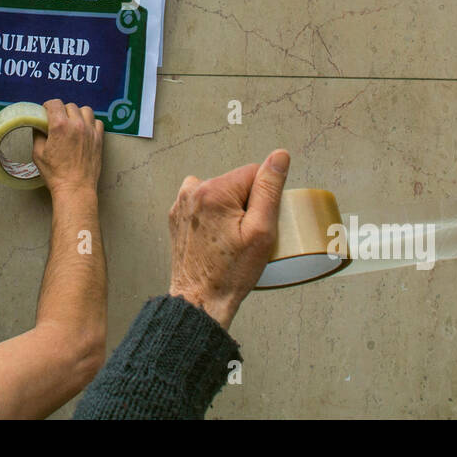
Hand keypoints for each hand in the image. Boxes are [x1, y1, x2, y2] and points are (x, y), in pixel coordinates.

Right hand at [31, 101, 102, 196]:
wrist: (75, 188)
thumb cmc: (56, 174)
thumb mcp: (38, 154)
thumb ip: (38, 135)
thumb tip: (39, 126)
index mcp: (60, 126)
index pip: (55, 103)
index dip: (48, 106)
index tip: (46, 111)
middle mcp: (77, 125)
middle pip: (69, 106)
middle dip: (61, 111)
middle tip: (57, 120)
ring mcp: (90, 131)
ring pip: (85, 110)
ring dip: (77, 114)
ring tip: (72, 123)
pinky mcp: (99, 139)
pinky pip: (97, 122)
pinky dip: (90, 123)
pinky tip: (84, 130)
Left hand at [168, 150, 288, 330]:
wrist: (200, 299)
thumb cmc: (230, 273)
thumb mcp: (261, 231)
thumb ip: (269, 189)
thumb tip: (279, 157)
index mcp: (213, 191)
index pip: (254, 173)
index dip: (263, 199)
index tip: (256, 222)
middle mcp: (192, 191)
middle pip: (236, 183)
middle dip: (245, 204)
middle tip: (243, 236)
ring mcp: (181, 204)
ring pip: (221, 193)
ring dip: (229, 210)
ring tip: (229, 239)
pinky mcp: (177, 216)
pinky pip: (205, 205)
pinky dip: (213, 217)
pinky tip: (217, 239)